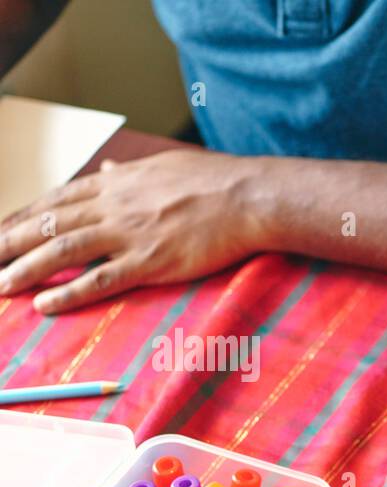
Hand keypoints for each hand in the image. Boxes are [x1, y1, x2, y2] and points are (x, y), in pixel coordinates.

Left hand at [0, 150, 267, 312]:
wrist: (248, 198)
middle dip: (9, 244)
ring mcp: (129, 234)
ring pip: (62, 251)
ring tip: (0, 285)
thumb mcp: (161, 167)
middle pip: (47, 225)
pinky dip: (70, 292)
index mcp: (115, 184)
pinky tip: (45, 304)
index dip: (22, 217)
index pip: (55, 201)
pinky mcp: (151, 261)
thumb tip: (105, 167)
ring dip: (25, 270)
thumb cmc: (213, 183)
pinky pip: (101, 279)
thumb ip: (127, 174)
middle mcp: (112, 206)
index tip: (0, 232)